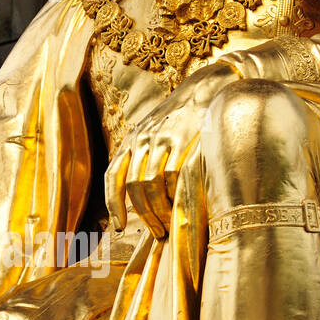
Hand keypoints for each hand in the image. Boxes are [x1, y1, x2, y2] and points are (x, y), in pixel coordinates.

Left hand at [105, 63, 240, 237]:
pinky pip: (174, 177)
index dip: (113, 205)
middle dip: (144, 215)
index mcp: (131, 140)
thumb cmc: (182, 119)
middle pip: (133, 187)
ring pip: (151, 185)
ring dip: (159, 211)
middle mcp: (142, 139)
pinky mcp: (184, 139)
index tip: (119, 228)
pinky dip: (176, 196)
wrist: (207, 88)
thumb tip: (139, 198)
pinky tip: (183, 207)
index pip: (112, 176)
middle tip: (157, 231)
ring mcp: (163, 139)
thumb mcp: (155, 133)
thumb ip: (144, 159)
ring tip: (170, 226)